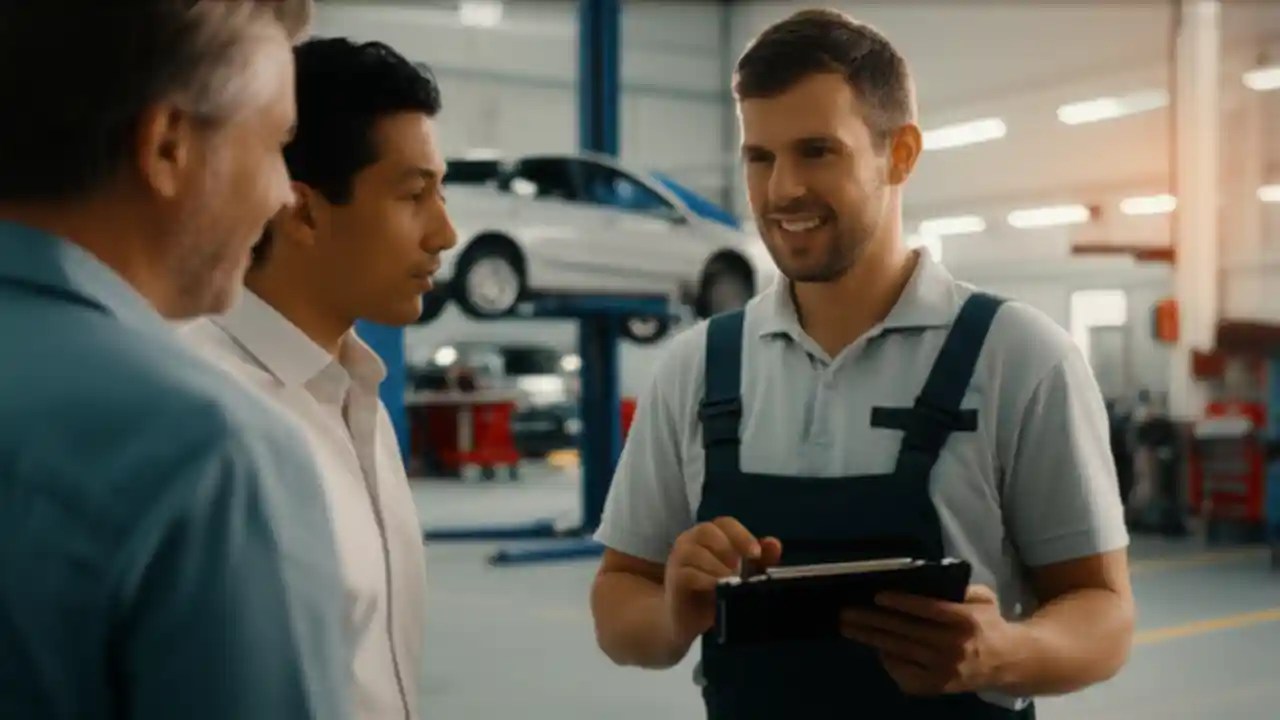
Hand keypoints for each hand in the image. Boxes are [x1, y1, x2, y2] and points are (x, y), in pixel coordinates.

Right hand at [663, 517, 782, 646]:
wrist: (688, 620)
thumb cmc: (715, 592)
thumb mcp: (743, 576)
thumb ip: (760, 560)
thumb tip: (774, 544)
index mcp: (710, 535)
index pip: (725, 523)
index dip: (741, 535)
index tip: (756, 554)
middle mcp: (691, 541)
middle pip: (707, 530)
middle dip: (727, 547)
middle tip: (741, 569)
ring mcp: (679, 559)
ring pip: (694, 550)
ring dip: (716, 565)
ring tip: (731, 581)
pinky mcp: (674, 579)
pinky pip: (687, 573)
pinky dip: (706, 580)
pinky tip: (717, 589)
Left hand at [839, 585, 1017, 695]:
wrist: (1008, 662)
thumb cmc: (988, 624)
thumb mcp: (983, 598)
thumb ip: (960, 588)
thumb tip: (926, 579)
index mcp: (965, 620)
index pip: (927, 610)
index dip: (901, 603)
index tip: (877, 596)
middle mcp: (953, 646)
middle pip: (906, 631)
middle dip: (873, 620)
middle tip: (847, 612)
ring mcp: (944, 669)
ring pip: (900, 651)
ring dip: (871, 638)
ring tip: (849, 628)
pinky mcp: (938, 686)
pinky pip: (905, 674)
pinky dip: (889, 662)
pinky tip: (877, 649)